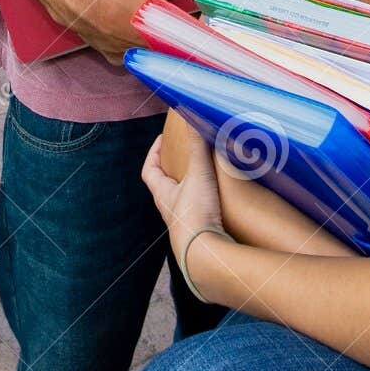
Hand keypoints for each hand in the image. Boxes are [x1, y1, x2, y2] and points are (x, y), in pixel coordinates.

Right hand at [52, 0, 210, 63]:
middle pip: (165, 50)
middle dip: (172, 39)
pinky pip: (124, 53)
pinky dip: (128, 43)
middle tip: (177, 25)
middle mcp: (144, 54)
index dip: (194, 39)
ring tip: (152, 27)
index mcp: (160, 42)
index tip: (202, 33)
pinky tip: (129, 32)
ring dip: (149, 41)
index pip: (185, 47)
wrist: (78, 3)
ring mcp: (125, 56)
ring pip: (144, 52)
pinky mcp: (108, 54)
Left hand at [142, 126, 223, 280]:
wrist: (205, 256)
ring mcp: (184, 224)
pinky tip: (220, 200)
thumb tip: (192, 114)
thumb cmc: (196, 216)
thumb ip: (197, 146)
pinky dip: (205, 204)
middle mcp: (170, 210)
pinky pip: (199, 215)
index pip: (149, 170)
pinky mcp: (200, 235)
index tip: (162, 139)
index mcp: (162, 194)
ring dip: (189, 188)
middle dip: (172, 169)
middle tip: (185, 154)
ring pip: (181, 201)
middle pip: (163, 186)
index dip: (153, 153)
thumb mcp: (198, 175)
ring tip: (205, 175)